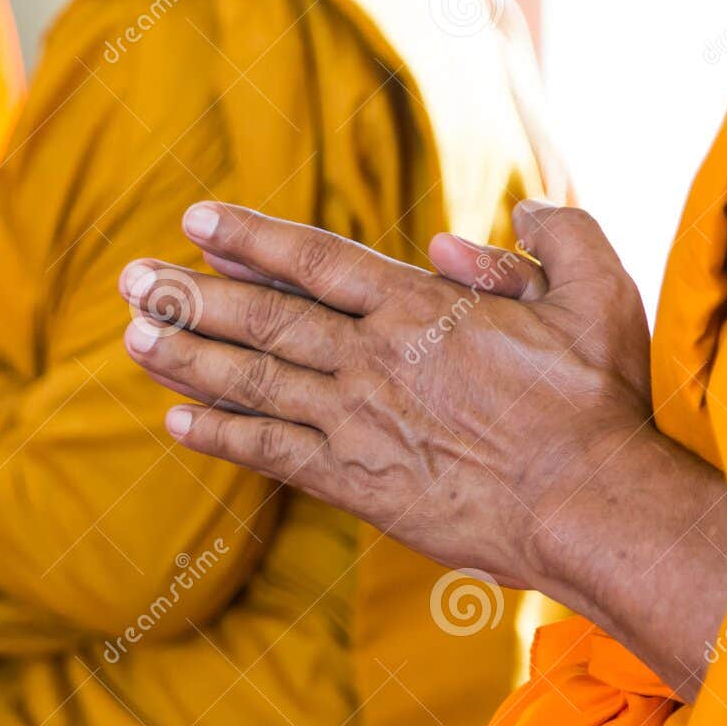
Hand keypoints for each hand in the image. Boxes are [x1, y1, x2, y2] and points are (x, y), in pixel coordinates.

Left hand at [122, 200, 726, 690]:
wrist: (588, 506)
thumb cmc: (596, 404)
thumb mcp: (597, 297)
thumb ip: (549, 242)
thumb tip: (491, 220)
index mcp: (421, 307)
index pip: (315, 261)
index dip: (250, 238)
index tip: (196, 219)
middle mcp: (373, 359)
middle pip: (263, 319)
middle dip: (191, 295)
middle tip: (130, 278)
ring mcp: (357, 423)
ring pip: (253, 382)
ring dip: (187, 358)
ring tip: (132, 335)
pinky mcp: (356, 483)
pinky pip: (272, 453)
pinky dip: (221, 436)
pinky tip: (175, 421)